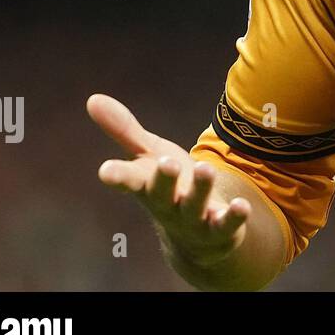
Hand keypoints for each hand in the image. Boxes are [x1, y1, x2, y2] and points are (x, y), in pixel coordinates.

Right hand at [87, 93, 251, 268]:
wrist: (192, 236)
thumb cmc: (167, 185)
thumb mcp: (148, 155)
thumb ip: (124, 130)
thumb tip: (92, 99)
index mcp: (147, 186)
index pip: (128, 181)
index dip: (117, 176)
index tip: (105, 171)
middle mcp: (167, 205)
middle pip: (163, 194)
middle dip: (164, 180)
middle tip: (167, 162)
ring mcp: (192, 220)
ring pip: (195, 207)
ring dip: (200, 189)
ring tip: (206, 168)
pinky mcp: (218, 230)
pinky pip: (225, 226)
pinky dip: (233, 217)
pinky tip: (242, 205)